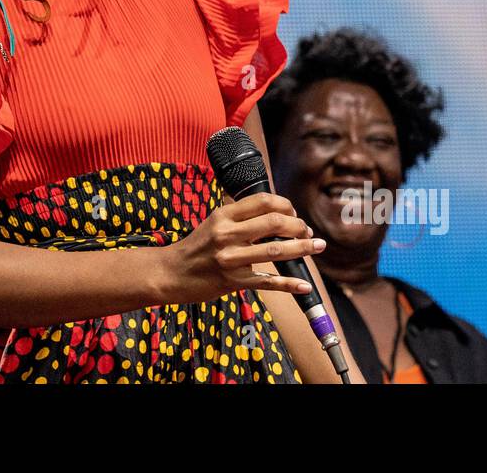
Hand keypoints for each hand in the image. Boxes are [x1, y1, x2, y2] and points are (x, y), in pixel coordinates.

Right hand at [160, 193, 325, 304]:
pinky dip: (289, 284)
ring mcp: (230, 258)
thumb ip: (239, 217)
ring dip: (302, 248)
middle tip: (308, 232)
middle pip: (274, 222)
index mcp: (224, 215)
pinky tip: (304, 285)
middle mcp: (227, 234)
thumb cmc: (194, 248)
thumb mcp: (213, 223)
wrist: (170, 273)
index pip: (263, 201)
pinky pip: (268, 282)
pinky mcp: (232, 281)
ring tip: (317, 246)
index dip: (286, 205)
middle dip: (299, 226)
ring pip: (276, 250)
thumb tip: (272, 213)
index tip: (294, 213)